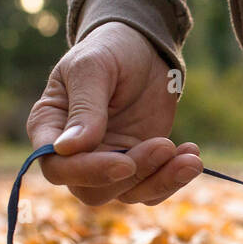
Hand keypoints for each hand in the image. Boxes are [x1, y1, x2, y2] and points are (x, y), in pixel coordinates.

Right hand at [26, 21, 201, 205]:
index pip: (58, 168)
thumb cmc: (110, 50)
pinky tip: (191, 155)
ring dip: (162, 181)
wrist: (144, 49)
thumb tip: (66, 149)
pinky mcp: (139, 166)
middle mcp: (75, 155)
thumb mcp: (94, 68)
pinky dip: (175, 178)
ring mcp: (107, 163)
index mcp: (51, 128)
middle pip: (93, 191)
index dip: (89, 172)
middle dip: (133, 175)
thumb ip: (84, 108)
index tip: (124, 163)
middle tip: (165, 145)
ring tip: (190, 157)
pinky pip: (153, 188)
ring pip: (128, 194)